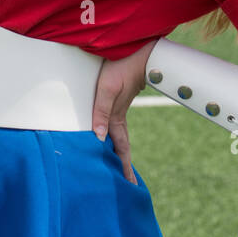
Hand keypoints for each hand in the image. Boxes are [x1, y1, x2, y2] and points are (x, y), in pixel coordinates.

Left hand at [92, 40, 158, 184]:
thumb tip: (98, 138)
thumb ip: (101, 111)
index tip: (130, 186)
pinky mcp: (117, 98)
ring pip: (116, 135)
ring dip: (117, 151)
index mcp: (117, 118)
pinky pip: (113, 123)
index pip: (121, 149)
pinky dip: (112, 135)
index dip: (124, 167)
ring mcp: (118, 107)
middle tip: (126, 184)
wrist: (139, 50)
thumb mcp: (108, 88)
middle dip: (122, 165)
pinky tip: (106, 135)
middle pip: (120, 146)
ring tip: (114, 165)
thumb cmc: (121, 66)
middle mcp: (118, 115)